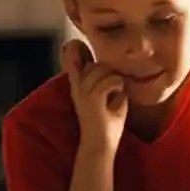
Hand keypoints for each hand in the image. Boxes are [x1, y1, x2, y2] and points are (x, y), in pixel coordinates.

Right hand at [63, 39, 126, 153]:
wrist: (100, 146)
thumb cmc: (108, 125)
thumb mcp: (111, 99)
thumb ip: (110, 83)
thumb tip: (117, 70)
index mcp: (79, 87)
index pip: (72, 62)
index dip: (73, 50)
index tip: (75, 43)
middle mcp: (77, 88)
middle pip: (95, 65)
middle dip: (109, 72)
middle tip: (115, 90)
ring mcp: (83, 93)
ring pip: (102, 70)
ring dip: (114, 80)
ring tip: (116, 94)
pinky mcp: (91, 99)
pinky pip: (109, 81)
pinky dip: (117, 86)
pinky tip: (117, 95)